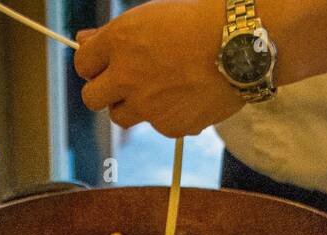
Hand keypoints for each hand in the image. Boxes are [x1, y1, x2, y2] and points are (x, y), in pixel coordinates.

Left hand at [74, 0, 243, 137]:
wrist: (244, 43)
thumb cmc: (200, 21)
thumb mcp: (151, 16)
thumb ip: (113, 35)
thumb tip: (83, 41)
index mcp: (119, 41)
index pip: (82, 64)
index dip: (93, 65)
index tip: (104, 65)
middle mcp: (127, 75)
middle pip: (91, 99)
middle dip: (104, 92)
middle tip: (124, 84)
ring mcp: (147, 105)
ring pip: (121, 117)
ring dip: (133, 106)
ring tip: (161, 88)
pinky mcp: (170, 126)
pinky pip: (158, 125)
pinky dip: (169, 114)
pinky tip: (189, 94)